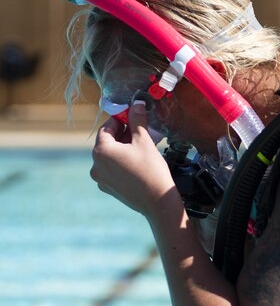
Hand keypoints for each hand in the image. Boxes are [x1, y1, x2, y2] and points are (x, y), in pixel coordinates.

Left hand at [90, 100, 176, 214]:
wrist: (158, 201)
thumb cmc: (151, 169)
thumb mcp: (144, 141)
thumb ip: (137, 120)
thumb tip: (137, 103)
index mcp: (101, 151)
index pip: (107, 128)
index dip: (120, 119)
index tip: (131, 116)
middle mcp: (96, 165)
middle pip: (107, 143)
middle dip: (122, 135)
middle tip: (138, 131)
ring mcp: (101, 179)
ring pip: (110, 157)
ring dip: (122, 150)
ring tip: (140, 147)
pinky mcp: (108, 189)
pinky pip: (112, 171)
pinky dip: (121, 164)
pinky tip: (137, 164)